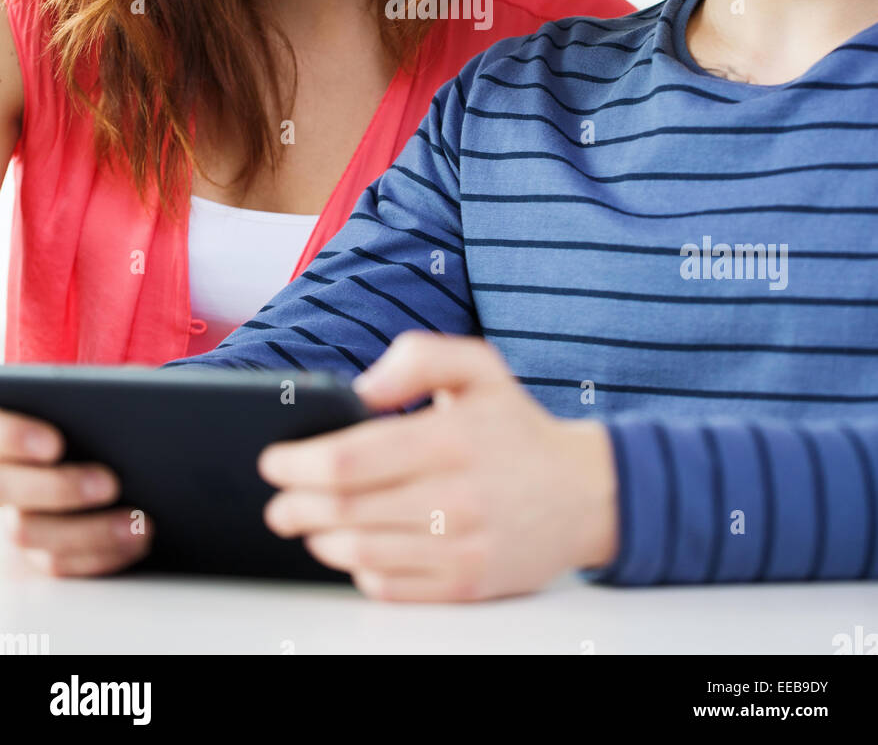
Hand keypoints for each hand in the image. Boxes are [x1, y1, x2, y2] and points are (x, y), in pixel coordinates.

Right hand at [0, 407, 152, 575]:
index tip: (55, 443)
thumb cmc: (78, 416)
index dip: (16, 437)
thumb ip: (92, 394)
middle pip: (6, 489)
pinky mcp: (26, 558)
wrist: (69, 459)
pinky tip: (135, 542)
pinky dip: (98, 558)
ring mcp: (4, 521)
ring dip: (89, 532)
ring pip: (30, 535)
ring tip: (138, 523)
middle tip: (110, 483)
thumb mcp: (79, 399)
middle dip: (60, 488)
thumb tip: (131, 390)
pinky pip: (55, 566)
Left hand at [258, 333, 618, 600]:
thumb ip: (419, 356)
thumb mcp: (479, 366)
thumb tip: (362, 387)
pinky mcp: (467, 585)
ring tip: (306, 524)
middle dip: (297, 507)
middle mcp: (457, 497)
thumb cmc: (517, 427)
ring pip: (362, 552)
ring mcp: (463, 547)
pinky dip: (359, 569)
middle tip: (276, 504)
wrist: (587, 494)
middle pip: (347, 511)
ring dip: (320, 539)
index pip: (352, 459)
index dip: (300, 464)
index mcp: (453, 438)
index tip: (273, 461)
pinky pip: (391, 586)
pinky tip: (352, 549)